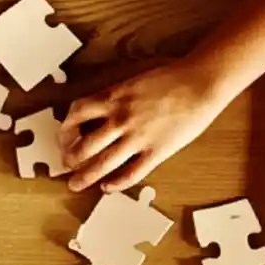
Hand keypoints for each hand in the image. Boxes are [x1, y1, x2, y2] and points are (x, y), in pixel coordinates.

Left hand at [60, 58, 231, 191]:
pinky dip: (118, 183)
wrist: (200, 84)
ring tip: (77, 185)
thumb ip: (117, 96)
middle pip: (84, 144)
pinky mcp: (157, 151)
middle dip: (70, 159)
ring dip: (86, 177)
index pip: (76, 114)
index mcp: (113, 98)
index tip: (65, 137)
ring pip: (103, 163)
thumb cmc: (173, 77)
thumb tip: (104, 110)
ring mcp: (137, 137)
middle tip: (67, 166)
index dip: (65, 130)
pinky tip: (109, 187)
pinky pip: (132, 173)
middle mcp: (119, 119)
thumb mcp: (134, 81)